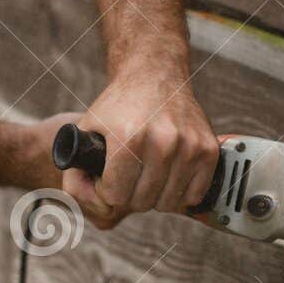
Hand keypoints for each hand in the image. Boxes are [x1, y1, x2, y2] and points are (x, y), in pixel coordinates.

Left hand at [60, 64, 218, 225]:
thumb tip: (92, 207)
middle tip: (127, 175)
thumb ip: (75, 173)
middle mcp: (163, 141)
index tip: (108, 176)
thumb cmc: (118, 106)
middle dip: (129, 194)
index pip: (116, 196)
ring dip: (154, 195)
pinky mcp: (208, 150)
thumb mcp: (86, 130)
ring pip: (167, 203)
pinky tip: (168, 174)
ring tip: (146, 174)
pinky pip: (193, 195)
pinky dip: (179, 192)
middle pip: (142, 202)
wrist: (154, 75)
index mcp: (129, 137)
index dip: (107, 190)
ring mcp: (189, 146)